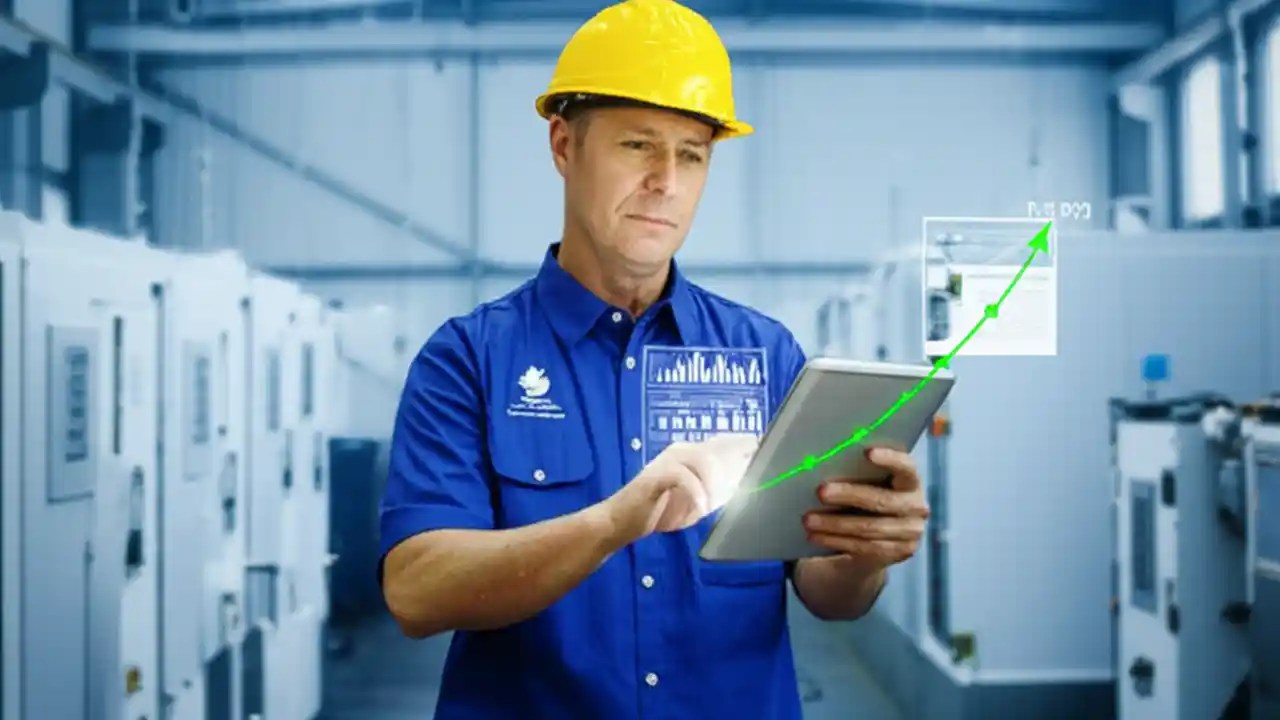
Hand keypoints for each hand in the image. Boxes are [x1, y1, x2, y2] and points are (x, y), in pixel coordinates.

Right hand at [602, 434, 757, 541]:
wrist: (623, 520)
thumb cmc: (662, 511)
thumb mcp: (700, 501)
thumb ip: (722, 490)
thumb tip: (751, 483)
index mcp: (696, 454)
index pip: (728, 441)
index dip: (749, 445)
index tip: (769, 451)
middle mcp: (684, 450)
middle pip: (721, 447)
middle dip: (738, 462)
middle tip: (747, 481)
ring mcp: (669, 459)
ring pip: (704, 460)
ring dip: (713, 486)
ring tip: (710, 505)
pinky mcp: (656, 473)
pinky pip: (682, 476)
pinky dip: (695, 493)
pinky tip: (699, 507)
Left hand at [802, 447, 928, 571]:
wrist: (881, 535)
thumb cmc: (868, 495)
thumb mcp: (869, 482)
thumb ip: (857, 472)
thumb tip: (819, 464)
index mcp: (911, 481)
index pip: (906, 467)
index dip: (890, 459)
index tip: (867, 452)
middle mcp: (917, 506)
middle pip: (882, 501)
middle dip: (848, 495)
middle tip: (820, 492)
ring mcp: (911, 533)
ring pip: (870, 528)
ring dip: (835, 524)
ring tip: (808, 520)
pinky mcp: (898, 553)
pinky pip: (864, 547)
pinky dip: (836, 541)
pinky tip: (815, 536)